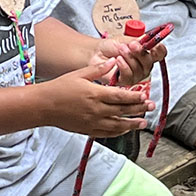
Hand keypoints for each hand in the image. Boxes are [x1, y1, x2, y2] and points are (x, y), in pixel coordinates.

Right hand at [41, 61, 155, 136]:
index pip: (121, 96)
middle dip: (139, 109)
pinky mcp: (87, 130)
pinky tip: (124, 129)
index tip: (145, 96)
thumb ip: (98, 70)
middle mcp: (96, 110)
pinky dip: (118, 131)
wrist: (44, 106)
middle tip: (151, 107)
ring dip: (132, 124)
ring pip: (117, 125)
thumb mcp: (79, 73)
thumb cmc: (60, 87)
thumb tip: (114, 62)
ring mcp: (92, 122)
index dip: (135, 97)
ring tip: (143, 123)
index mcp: (95, 94)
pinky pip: (107, 133)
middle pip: (123, 110)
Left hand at [92, 36, 164, 85]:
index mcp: (147, 53)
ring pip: (139, 69)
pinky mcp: (125, 82)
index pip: (160, 53)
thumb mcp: (127, 39)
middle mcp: (143, 65)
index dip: (159, 50)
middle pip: (150, 62)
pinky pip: (129, 76)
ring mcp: (135, 75)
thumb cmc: (111, 46)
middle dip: (141, 52)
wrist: (96, 52)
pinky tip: (117, 60)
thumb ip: (140, 41)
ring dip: (129, 58)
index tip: (154, 45)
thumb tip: (151, 41)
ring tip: (121, 50)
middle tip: (132, 45)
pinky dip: (123, 66)